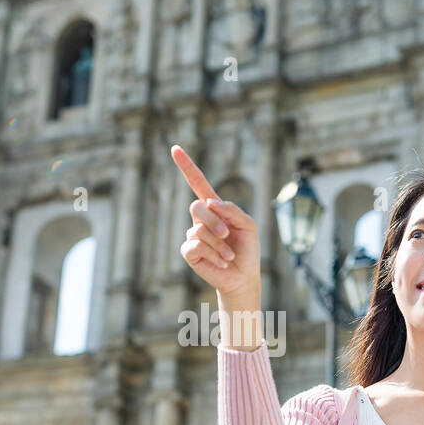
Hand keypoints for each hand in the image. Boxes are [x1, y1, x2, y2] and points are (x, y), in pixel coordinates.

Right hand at [170, 144, 260, 297]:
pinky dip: (212, 254)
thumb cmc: (247, 249)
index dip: (187, 166)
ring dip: (219, 244)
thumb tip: (211, 203)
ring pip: (199, 230)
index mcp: (215, 208)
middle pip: (197, 207)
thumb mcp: (248, 225)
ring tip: (228, 256)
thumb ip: (232, 210)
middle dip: (214, 222)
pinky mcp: (189, 252)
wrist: (244, 275)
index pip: (198, 183)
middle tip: (227, 235)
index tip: (175, 148)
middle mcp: (201, 219)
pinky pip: (195, 246)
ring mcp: (193, 235)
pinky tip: (221, 262)